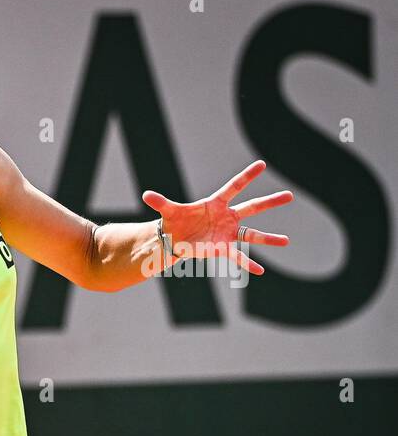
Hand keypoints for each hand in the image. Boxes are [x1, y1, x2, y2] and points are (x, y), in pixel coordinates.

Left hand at [142, 160, 292, 274]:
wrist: (175, 238)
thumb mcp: (169, 211)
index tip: (262, 164)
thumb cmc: (176, 221)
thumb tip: (146, 195)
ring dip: (268, 238)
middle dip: (270, 202)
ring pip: (252, 234)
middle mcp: (227, 217)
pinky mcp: (223, 248)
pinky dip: (248, 264)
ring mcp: (228, 233)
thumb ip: (161, 202)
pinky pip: (238, 256)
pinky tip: (259, 271)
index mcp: (216, 203)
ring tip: (286, 241)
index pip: (234, 187)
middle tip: (290, 195)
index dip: (247, 176)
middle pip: (252, 207)